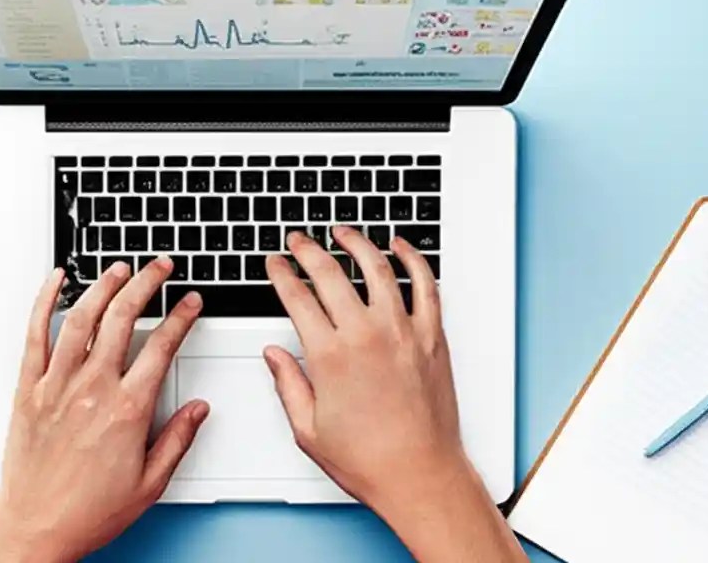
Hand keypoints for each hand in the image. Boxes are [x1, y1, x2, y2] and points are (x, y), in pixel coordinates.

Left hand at [0, 259, 207, 562]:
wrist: (34, 526)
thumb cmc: (87, 511)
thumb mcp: (150, 483)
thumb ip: (178, 440)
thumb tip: (199, 409)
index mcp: (128, 409)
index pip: (163, 346)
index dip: (182, 317)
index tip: (190, 303)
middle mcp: (93, 389)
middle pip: (123, 317)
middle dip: (146, 283)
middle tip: (160, 268)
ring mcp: (58, 384)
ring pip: (82, 317)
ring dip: (103, 285)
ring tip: (119, 268)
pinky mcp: (29, 388)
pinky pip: (35, 334)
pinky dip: (43, 301)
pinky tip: (55, 281)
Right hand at [264, 227, 522, 561]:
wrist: (421, 475)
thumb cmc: (370, 460)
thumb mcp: (308, 429)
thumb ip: (288, 384)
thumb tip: (273, 354)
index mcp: (329, 356)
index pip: (296, 297)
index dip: (280, 273)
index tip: (274, 262)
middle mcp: (366, 336)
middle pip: (330, 273)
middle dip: (308, 250)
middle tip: (299, 240)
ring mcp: (403, 332)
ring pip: (377, 267)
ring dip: (357, 242)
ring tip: (343, 232)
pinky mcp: (433, 337)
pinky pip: (425, 284)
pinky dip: (413, 259)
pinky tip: (401, 246)